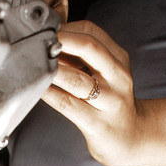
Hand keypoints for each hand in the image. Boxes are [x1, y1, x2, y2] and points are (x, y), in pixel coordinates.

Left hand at [42, 20, 157, 165]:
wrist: (130, 137)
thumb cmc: (111, 101)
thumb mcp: (106, 72)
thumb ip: (83, 55)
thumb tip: (51, 36)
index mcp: (118, 59)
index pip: (91, 31)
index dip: (66, 28)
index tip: (47, 33)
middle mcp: (118, 77)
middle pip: (89, 47)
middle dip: (61, 40)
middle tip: (39, 40)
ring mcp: (110, 101)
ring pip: (77, 79)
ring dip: (53, 69)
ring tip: (35, 64)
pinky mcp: (98, 124)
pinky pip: (68, 105)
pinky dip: (50, 94)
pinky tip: (39, 89)